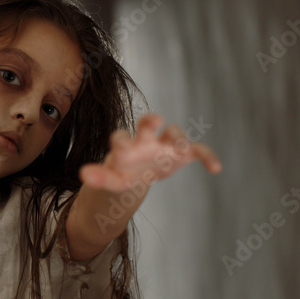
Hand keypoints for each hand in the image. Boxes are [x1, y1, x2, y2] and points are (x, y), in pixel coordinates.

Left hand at [78, 113, 220, 191]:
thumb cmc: (124, 171)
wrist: (140, 172)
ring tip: (181, 147)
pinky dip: (208, 156)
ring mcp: (166, 145)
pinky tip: (215, 168)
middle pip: (147, 125)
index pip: (121, 138)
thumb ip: (99, 177)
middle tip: (154, 119)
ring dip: (178, 138)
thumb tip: (83, 175)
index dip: (120, 140)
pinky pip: (198, 150)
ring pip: (174, 134)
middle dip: (150, 121)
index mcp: (127, 144)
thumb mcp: (111, 179)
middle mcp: (147, 139)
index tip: (119, 144)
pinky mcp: (183, 153)